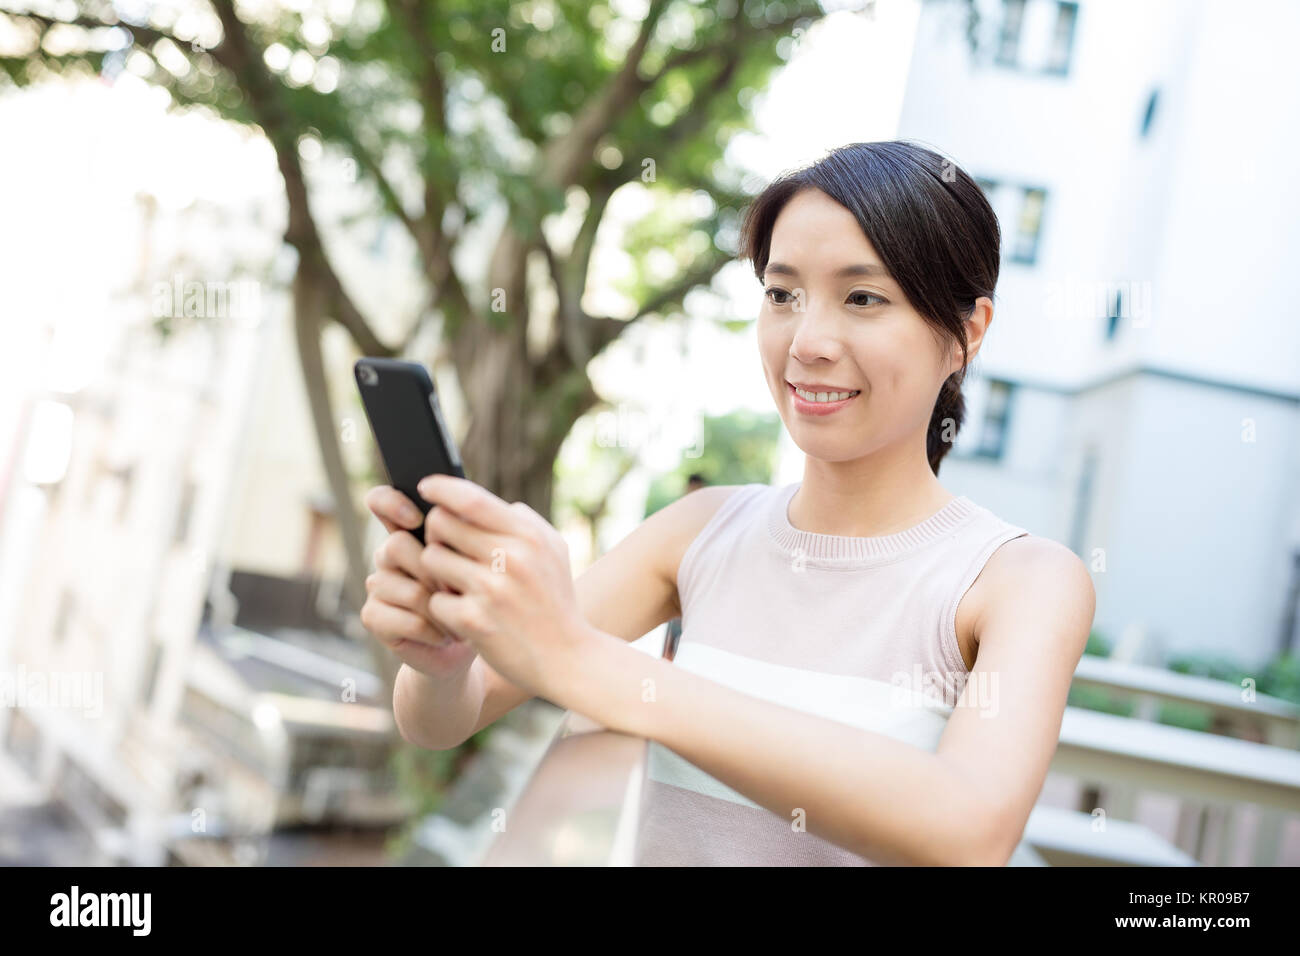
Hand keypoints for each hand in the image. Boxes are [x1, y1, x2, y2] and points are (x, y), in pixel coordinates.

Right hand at [359, 485, 477, 679]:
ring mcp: (378, 585)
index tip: (416, 518)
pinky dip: (433, 630)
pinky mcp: (374, 616)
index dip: (391, 503)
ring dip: (441, 607)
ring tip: (459, 614)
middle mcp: (388, 554)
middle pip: (396, 545)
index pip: (381, 501)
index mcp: (410, 532)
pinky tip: (445, 634)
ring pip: (407, 588)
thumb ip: (471, 533)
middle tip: (461, 591)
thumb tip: (483, 511)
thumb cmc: (478, 596)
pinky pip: (404, 619)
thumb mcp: (480, 560)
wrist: (470, 644)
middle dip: (437, 574)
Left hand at [414, 473, 595, 699]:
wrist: (567, 659)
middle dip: (436, 533)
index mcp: (529, 537)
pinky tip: (460, 614)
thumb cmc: (555, 601)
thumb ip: (524, 521)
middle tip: (445, 547)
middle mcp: (510, 559)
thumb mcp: (554, 552)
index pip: (471, 499)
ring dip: (435, 571)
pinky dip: (442, 606)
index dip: (441, 488)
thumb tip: (483, 502)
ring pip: (431, 559)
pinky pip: (434, 598)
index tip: (425, 485)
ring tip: (454, 583)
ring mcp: (490, 591)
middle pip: (441, 524)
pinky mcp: (473, 621)